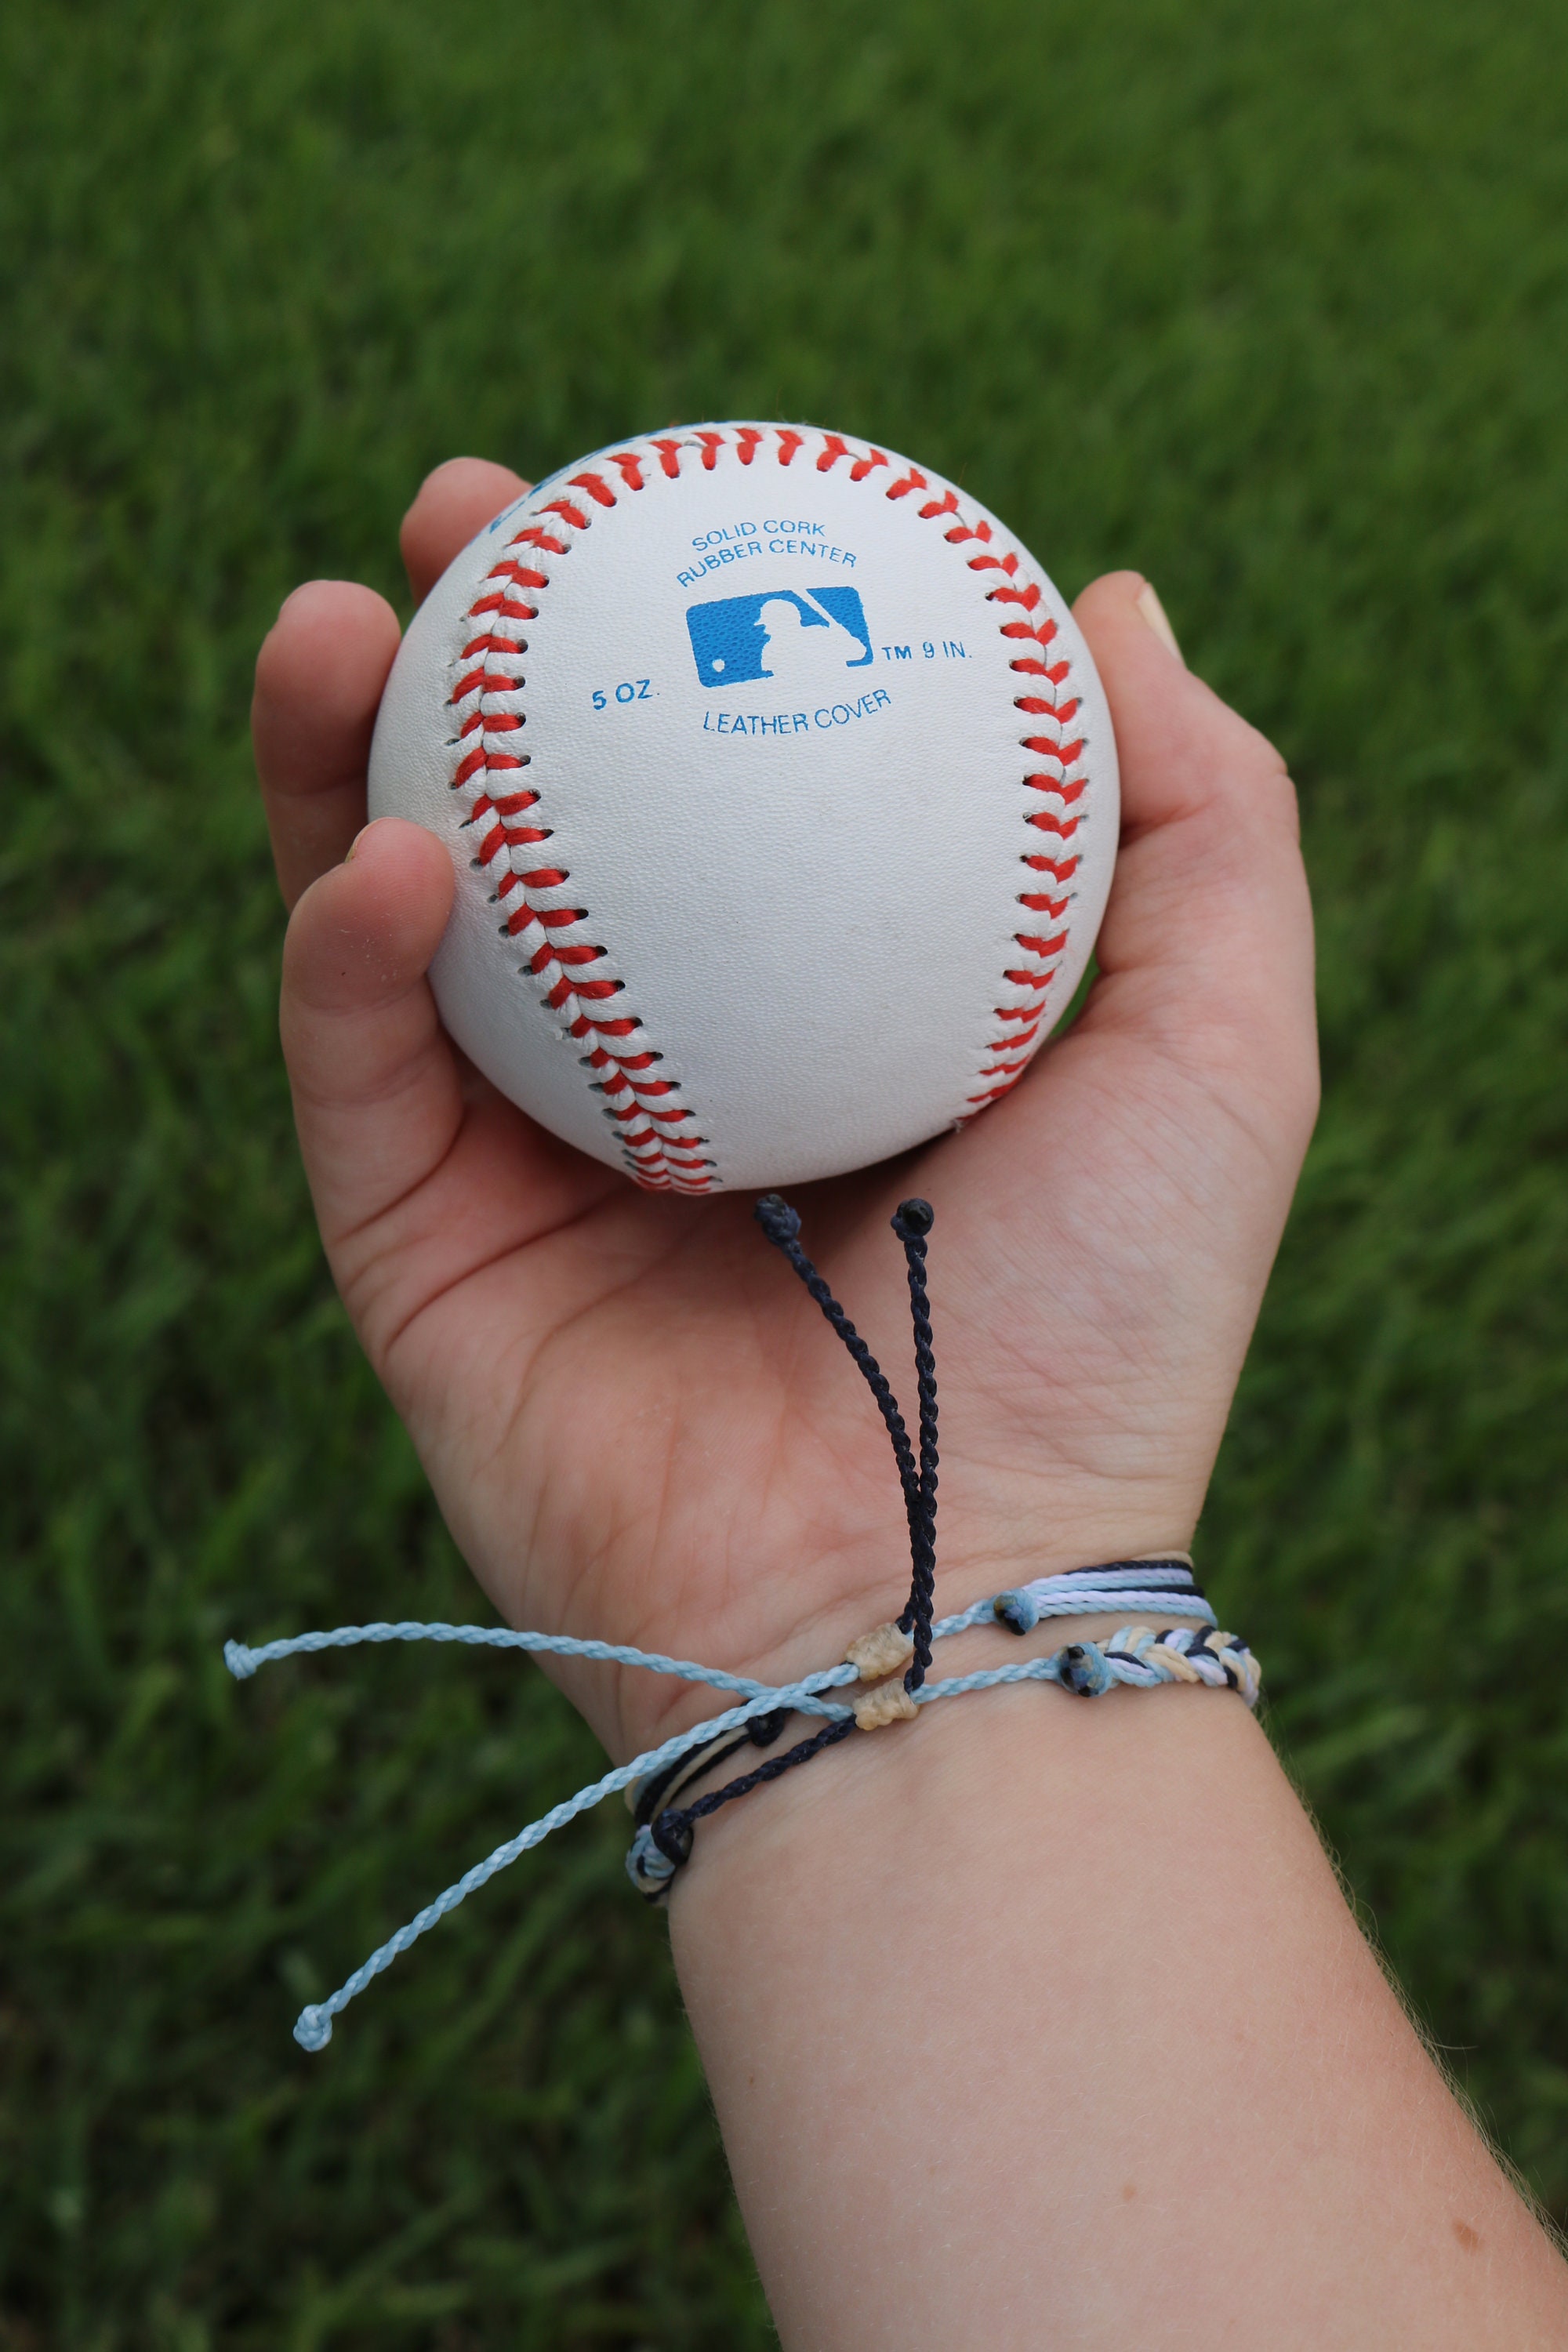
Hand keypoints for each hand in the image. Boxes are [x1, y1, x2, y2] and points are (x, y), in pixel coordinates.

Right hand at [252, 458, 1316, 1760]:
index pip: (730, 795)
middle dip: (479, 661)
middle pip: (540, 831)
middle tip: (464, 514)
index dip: (683, 637)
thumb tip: (1108, 598)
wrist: (946, 1607)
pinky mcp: (417, 1260)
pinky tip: (392, 849)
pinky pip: (353, 1071)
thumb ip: (1196, 815)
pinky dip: (347, 952)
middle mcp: (663, 1080)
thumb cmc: (1103, 1337)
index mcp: (825, 1028)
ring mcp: (525, 1169)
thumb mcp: (1215, 1044)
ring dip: (342, 759)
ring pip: (395, 926)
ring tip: (338, 616)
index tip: (672, 496)